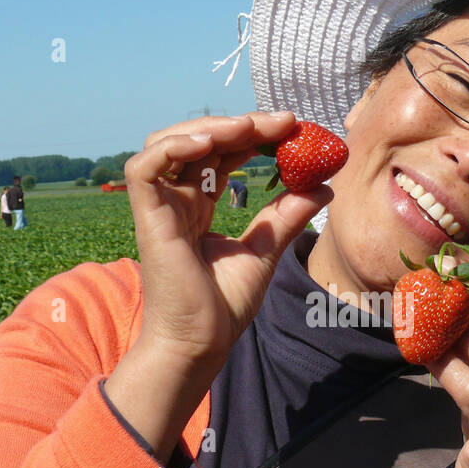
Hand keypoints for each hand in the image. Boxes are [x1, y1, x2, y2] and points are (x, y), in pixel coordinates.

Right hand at [123, 111, 333, 370]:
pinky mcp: (148, 218)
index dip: (254, 135)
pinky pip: (144, 168)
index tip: (293, 128)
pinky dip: (172, 147)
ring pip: (169, 143)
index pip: (223, 154)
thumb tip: (323, 187)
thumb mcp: (265, 251)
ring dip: (209, 127)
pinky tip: (210, 142)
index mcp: (199, 206)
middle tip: (283, 121)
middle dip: (240, 125)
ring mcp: (160, 208)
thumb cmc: (222, 308)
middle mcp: (176, 201)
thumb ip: (287, 216)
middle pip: (199, 141)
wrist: (200, 345)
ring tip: (248, 127)